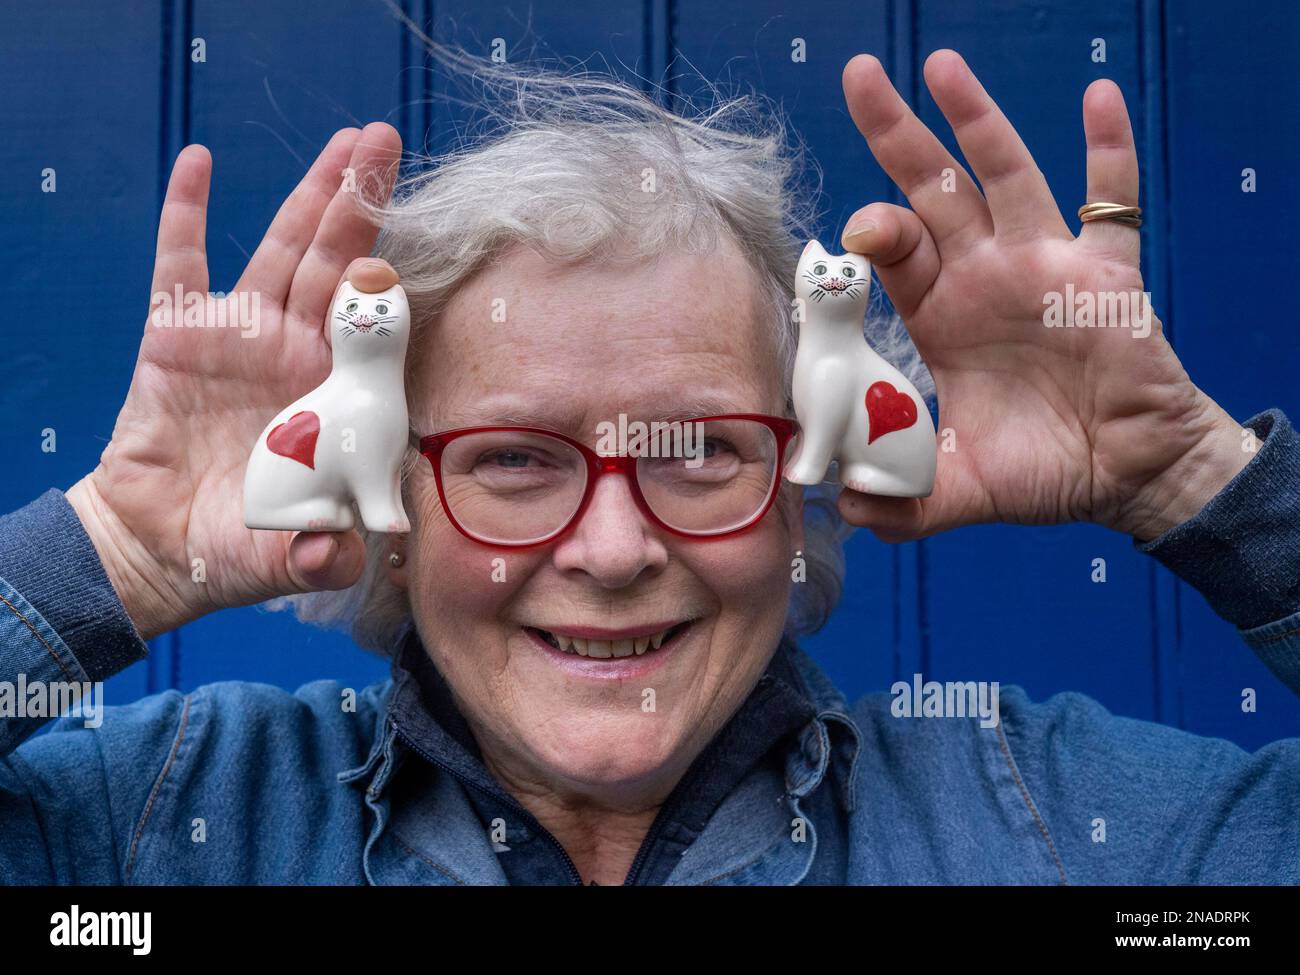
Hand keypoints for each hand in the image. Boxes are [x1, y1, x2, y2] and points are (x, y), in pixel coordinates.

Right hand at [66, 124, 401, 638]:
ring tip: (342, 142)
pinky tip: (198, 161)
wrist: (163, 547)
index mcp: (334, 393)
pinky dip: (185, 213)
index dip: (395, 275)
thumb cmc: (242, 546)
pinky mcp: (177, 335)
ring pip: (281, 250)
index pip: (374, 321)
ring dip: (308, 194)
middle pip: (337, 263)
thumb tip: (339, 559)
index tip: (430, 222)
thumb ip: (323, 555)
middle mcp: (295, 351)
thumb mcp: (291, 556)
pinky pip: (180, 263)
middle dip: (363, 203)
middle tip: (388, 141)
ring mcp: (239, 336)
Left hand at [834, 51, 1249, 542]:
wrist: (1124, 474)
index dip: (869, 235)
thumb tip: (843, 508)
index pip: (893, 253)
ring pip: (1005, 175)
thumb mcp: (960, 490)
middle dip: (895, 135)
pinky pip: (1112, 202)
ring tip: (941, 65)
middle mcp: (985, 277)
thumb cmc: (1042, 469)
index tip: (852, 236)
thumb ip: (902, 501)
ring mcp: (1045, 265)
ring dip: (977, 119)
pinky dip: (1107, 149)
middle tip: (860, 78)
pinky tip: (1097, 98)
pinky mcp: (1106, 273)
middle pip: (933, 190)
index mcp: (941, 316)